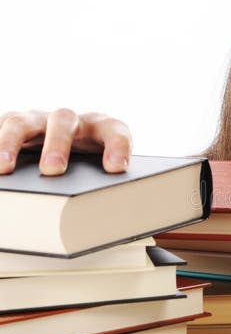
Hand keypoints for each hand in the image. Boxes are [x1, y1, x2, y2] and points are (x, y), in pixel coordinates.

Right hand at [0, 109, 131, 175]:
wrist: (66, 149)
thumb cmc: (86, 167)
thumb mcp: (98, 174)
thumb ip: (102, 185)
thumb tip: (98, 213)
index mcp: (100, 129)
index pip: (114, 130)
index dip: (117, 146)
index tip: (115, 168)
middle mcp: (68, 121)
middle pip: (63, 121)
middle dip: (57, 145)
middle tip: (52, 170)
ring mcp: (37, 121)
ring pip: (21, 122)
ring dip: (10, 143)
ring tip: (3, 168)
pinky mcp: (11, 126)